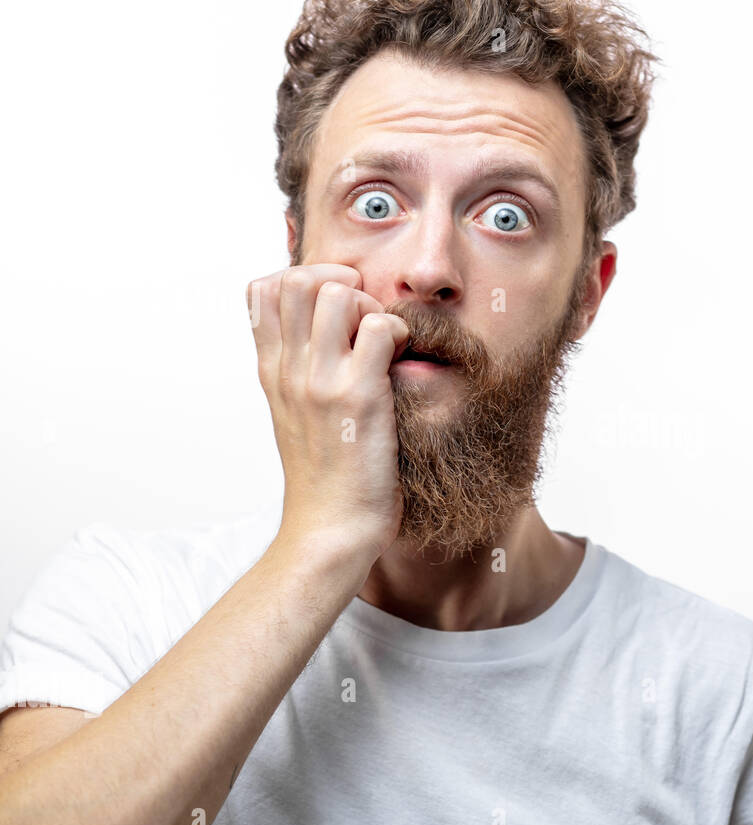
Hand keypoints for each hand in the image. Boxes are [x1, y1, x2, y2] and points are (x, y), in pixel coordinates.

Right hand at [246, 264, 409, 565]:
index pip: (263, 288)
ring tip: (382, 345)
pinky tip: (401, 363)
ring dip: (371, 307)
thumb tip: (325, 334)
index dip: (305, 281)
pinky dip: (399, 333)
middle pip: (299, 279)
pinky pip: (380, 327)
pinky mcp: (356, 397)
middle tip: (364, 324)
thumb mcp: (297, 416)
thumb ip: (301, 372)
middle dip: (341, 285)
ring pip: (338, 293)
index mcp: (270, 371)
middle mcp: (287, 369)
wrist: (330, 531)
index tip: (335, 312)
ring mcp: (319, 381)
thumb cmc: (326, 479)